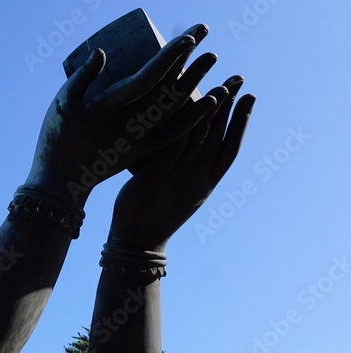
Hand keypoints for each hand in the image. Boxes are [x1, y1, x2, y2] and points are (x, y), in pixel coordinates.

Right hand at [26, 24, 219, 205]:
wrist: (60, 181)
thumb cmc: (55, 139)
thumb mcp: (61, 105)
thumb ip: (80, 78)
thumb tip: (101, 52)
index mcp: (109, 108)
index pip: (148, 77)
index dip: (171, 57)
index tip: (191, 38)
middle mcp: (130, 124)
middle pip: (169, 91)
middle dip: (192, 66)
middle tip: (209, 42)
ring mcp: (138, 139)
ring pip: (176, 113)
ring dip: (200, 90)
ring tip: (216, 68)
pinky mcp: (141, 151)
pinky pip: (173, 134)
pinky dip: (193, 119)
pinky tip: (208, 105)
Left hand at [109, 77, 255, 250]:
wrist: (134, 242)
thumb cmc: (149, 219)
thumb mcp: (176, 195)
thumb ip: (184, 172)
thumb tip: (187, 152)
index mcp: (204, 184)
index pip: (229, 148)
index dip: (241, 122)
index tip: (249, 98)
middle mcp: (197, 179)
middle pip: (218, 136)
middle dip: (230, 105)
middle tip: (239, 78)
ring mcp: (179, 177)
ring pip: (201, 137)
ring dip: (212, 108)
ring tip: (220, 84)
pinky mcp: (158, 176)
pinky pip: (175, 144)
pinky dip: (184, 124)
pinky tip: (187, 104)